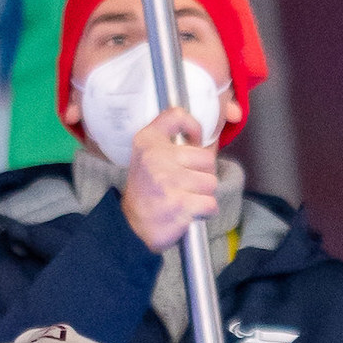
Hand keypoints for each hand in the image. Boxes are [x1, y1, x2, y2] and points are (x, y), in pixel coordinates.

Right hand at [112, 106, 217, 251]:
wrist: (132, 226)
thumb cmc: (147, 190)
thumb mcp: (149, 155)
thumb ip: (170, 137)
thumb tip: (208, 136)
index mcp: (147, 141)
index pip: (177, 116)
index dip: (194, 129)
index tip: (193, 143)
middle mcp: (156, 157)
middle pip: (206, 158)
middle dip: (201, 174)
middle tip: (183, 184)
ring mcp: (168, 181)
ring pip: (211, 183)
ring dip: (203, 194)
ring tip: (184, 198)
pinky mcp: (179, 204)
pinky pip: (210, 204)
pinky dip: (204, 211)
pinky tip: (188, 211)